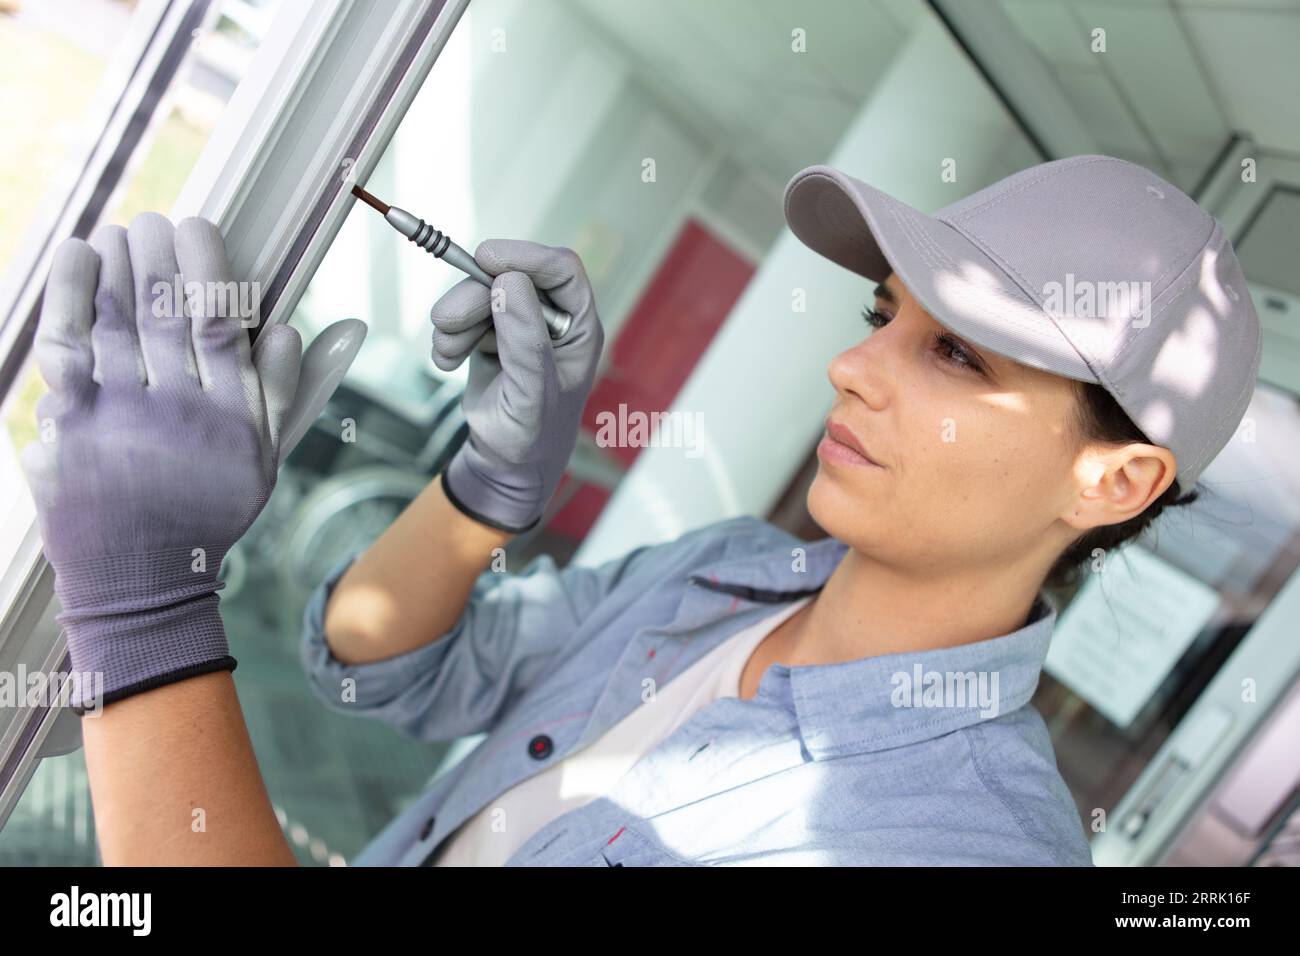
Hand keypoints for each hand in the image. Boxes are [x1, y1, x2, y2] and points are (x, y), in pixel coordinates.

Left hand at [21, 212, 361, 711]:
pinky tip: (77, 259)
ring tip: (117, 234)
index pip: (222, 324)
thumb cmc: (208, 512)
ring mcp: (119, 419)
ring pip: (115, 323)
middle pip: (165, 314)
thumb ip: (285, 389)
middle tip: (153, 222)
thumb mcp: (264, 457)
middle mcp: (177, 412)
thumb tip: (296, 326)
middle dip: (157, 257)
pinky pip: (66, 348)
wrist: (142, 580)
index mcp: (230, 416)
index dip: (208, 267)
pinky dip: (68, 297)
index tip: (198, 228)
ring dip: (114, 268)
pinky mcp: (69, 427)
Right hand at [429, 239, 603, 533]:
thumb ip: (525, 341)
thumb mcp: (531, 393)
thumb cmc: (533, 435)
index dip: (525, 256)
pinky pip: (463, 313)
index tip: (485, 258)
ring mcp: (521, 323)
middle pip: (511, 276)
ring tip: (446, 354)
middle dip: (474, 295)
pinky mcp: (492, 332)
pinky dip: (448, 334)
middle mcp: (552, 319)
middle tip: (446, 321)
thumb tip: (508, 282)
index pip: (561, 269)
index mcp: (579, 327)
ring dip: (455, 318)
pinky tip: (446, 361)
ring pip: (481, 292)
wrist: (506, 462)